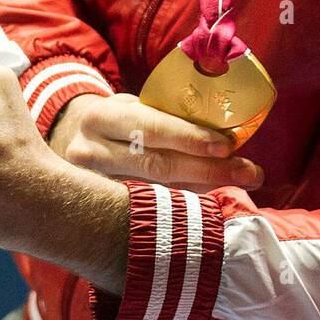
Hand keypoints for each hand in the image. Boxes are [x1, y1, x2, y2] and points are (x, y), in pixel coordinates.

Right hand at [49, 92, 264, 192]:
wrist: (69, 142)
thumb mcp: (131, 107)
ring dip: (203, 190)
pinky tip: (209, 204)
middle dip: (209, 169)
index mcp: (101, 117)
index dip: (190, 137)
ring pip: (155, 194)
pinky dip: (182, 205)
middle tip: (250, 171)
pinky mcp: (96, 212)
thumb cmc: (117, 121)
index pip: (150, 127)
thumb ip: (165, 117)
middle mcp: (89, 153)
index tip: (227, 145)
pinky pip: (147, 211)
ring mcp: (89, 188)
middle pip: (157, 166)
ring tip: (240, 184)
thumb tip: (226, 133)